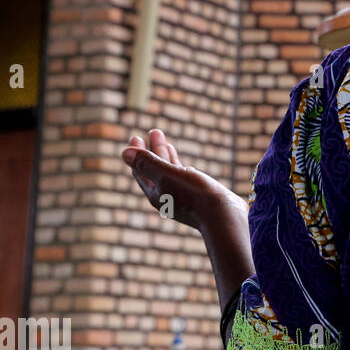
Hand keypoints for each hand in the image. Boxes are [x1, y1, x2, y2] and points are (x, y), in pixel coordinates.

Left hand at [121, 128, 242, 231]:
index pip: (140, 170)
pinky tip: (184, 164)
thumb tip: (124, 152)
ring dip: (166, 156)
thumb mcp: (168, 175)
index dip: (137, 153)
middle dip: (153, 150)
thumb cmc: (195, 196)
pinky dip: (180, 168)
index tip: (136, 137)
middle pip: (154, 170)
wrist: (224, 216)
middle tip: (154, 132)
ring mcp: (182, 196)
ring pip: (170, 173)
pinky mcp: (198, 196)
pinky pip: (184, 179)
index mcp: (155, 193)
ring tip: (167, 141)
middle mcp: (166, 196)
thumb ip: (147, 163)